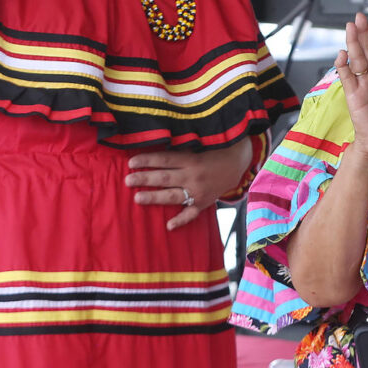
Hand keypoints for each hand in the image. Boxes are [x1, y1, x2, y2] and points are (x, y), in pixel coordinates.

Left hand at [126, 139, 255, 230]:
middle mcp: (194, 176)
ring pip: (173, 196)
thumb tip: (158, 142)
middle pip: (165, 178)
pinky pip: (192, 214)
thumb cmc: (215, 148)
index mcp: (192, 159)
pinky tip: (169, 226)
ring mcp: (199, 191)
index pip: (165, 159)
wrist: (239, 162)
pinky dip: (181, 220)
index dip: (147, 160)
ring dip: (154, 197)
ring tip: (137, 198)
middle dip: (144, 179)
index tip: (131, 162)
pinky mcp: (204, 202)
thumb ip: (181, 145)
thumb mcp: (200, 143)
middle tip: (128, 180)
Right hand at [333, 13, 367, 165]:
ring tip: (351, 27)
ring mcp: (360, 86)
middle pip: (366, 52)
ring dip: (353, 43)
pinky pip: (347, 78)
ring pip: (357, 60)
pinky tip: (342, 54)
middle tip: (359, 17)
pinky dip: (344, 66)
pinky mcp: (353, 96)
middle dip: (363, 34)